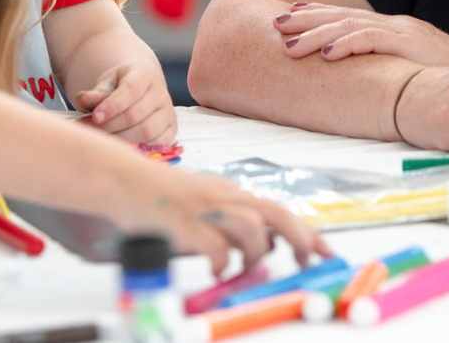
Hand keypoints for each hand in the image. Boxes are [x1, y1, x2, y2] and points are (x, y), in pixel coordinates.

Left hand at [73, 61, 177, 145]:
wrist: (141, 90)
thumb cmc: (119, 87)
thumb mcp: (106, 83)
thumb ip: (95, 92)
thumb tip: (83, 100)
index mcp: (145, 75)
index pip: (131, 90)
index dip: (113, 105)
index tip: (94, 117)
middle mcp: (161, 94)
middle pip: (136, 114)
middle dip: (110, 125)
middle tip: (89, 130)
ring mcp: (168, 113)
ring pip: (146, 131)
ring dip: (120, 138)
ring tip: (101, 139)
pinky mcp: (171, 131)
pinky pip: (155, 145)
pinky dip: (136, 148)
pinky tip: (119, 147)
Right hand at [122, 167, 330, 276]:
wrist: (123, 180)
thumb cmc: (162, 196)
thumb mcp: (206, 202)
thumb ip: (234, 221)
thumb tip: (267, 245)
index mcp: (231, 194)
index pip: (279, 210)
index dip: (306, 231)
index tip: (325, 251)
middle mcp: (224, 198)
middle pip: (275, 214)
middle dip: (300, 238)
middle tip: (307, 262)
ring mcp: (205, 209)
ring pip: (252, 228)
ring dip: (255, 254)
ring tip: (244, 268)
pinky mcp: (184, 223)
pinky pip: (216, 246)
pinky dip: (223, 262)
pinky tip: (217, 269)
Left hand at [275, 3, 448, 66]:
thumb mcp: (418, 71)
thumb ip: (395, 70)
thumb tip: (368, 82)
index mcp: (396, 30)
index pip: (350, 17)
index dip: (319, 16)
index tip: (291, 15)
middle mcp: (396, 25)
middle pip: (343, 16)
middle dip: (307, 19)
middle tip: (276, 23)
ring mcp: (403, 32)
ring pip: (350, 25)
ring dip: (317, 33)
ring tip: (289, 42)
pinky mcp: (411, 45)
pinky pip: (372, 40)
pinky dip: (347, 44)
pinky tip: (327, 53)